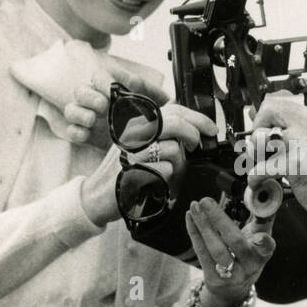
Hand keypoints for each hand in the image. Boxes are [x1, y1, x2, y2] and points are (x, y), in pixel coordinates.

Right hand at [65, 73, 216, 195]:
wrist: (96, 196)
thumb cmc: (122, 173)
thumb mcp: (140, 148)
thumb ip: (163, 136)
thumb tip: (193, 131)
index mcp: (136, 125)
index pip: (172, 110)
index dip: (197, 117)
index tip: (210, 129)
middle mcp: (133, 134)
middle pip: (175, 123)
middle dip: (193, 134)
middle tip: (196, 146)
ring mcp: (132, 151)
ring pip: (172, 149)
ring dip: (177, 163)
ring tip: (163, 170)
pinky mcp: (134, 171)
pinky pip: (165, 171)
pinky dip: (166, 178)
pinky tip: (154, 181)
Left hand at [185, 197, 275, 306]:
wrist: (234, 289)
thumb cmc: (248, 256)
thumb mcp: (259, 241)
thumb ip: (262, 218)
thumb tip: (265, 191)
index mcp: (263, 254)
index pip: (267, 248)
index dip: (264, 242)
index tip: (261, 234)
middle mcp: (249, 267)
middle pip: (235, 242)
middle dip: (219, 219)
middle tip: (206, 200)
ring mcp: (231, 275)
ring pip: (215, 248)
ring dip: (203, 224)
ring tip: (195, 205)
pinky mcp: (214, 278)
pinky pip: (201, 252)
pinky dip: (194, 232)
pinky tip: (190, 217)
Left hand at [249, 92, 306, 235]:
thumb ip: (290, 129)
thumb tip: (257, 115)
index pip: (276, 100)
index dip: (263, 117)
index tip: (264, 132)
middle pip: (266, 111)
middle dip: (257, 132)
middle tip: (262, 150)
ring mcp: (303, 143)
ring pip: (260, 138)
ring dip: (255, 156)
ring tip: (263, 166)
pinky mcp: (296, 166)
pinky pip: (260, 168)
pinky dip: (256, 178)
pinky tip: (262, 183)